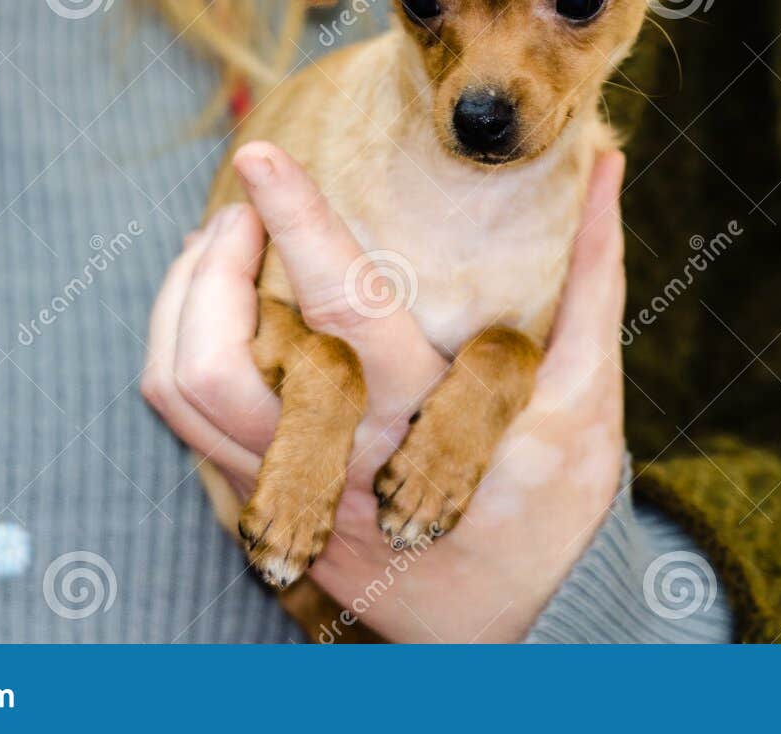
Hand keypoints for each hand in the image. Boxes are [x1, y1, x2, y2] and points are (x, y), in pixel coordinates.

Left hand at [141, 143, 626, 641]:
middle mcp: (340, 455)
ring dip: (179, 306)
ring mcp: (292, 488)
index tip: (261, 155)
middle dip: (209, 268)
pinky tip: (211, 307)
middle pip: (221, 366)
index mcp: (422, 418)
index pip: (345, 307)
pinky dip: (178, 351)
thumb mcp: (589, 391)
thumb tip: (602, 163)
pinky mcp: (266, 505)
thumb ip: (590, 273)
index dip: (297, 224)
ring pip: (184, 396)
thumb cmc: (555, 501)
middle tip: (237, 205)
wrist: (512, 624)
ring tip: (215, 246)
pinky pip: (187, 429)